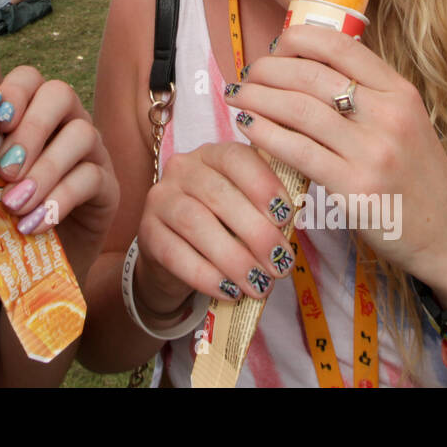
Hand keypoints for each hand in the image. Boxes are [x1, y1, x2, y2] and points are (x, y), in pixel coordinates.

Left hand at [0, 66, 117, 276]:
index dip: (12, 96)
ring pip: (82, 133)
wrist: (38, 263)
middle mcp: (68, 121)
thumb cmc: (2, 214)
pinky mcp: (109, 186)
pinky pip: (92, 178)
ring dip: (45, 168)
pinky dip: (58, 200)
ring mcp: (93, 152)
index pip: (29, 77)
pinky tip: (32, 224)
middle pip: (60, 94)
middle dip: (30, 130)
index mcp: (35, 110)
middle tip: (3, 171)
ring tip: (15, 204)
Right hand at [133, 140, 295, 314]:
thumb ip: (268, 209)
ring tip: (259, 284)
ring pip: (195, 223)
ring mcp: (159, 199)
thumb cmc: (224, 227)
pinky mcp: (146, 233)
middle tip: (281, 263)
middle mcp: (181, 169)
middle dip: (255, 232)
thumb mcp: (247, 209)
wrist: (177, 256)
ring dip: (233, 257)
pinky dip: (206, 275)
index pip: (235, 158)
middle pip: (217, 194)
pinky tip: (230, 292)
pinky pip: (175, 253)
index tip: (287, 216)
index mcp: (212, 154)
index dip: (262, 185)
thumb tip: (299, 222)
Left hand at [222, 23, 446, 302]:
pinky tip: (247, 126)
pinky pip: (297, 151)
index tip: (274, 45)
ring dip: (258, 98)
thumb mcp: (403, 121)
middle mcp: (388, 115)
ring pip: (298, 110)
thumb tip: (303, 63)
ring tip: (238, 96)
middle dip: (267, 70)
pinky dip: (264, 133)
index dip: (297, 39)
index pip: (340, 46)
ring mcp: (372, 152)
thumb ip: (364, 92)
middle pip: (310, 75)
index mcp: (399, 91)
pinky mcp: (354, 188)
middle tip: (247, 75)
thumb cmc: (414, 173)